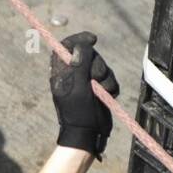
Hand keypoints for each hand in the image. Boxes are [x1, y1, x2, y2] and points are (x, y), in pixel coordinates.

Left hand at [50, 31, 119, 158]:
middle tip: (95, 80)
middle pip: (89, 55)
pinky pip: (110, 79)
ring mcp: (87, 81)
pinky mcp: (100, 89)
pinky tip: (107, 97)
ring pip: (102, 66)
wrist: (89, 134)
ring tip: (101, 92)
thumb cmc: (78, 112)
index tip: (92, 39)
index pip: (67, 46)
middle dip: (96, 65)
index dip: (79, 39)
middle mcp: (74, 74)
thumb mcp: (77, 87)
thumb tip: (79, 46)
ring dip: (105, 79)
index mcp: (61, 72)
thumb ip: (78, 65)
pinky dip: (111, 87)